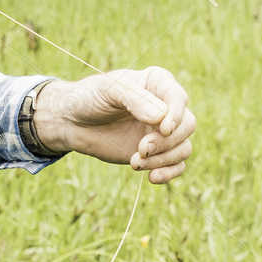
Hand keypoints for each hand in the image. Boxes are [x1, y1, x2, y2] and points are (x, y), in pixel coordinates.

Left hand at [34, 67, 194, 183]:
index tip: (163, 129)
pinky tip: (152, 178)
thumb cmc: (90, 98)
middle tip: (141, 149)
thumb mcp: (108, 91)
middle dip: (167, 141)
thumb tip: (161, 117)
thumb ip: (135, 100)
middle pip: (187, 125)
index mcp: (158, 83)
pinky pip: (177, 165)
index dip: (176, 115)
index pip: (179, 98)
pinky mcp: (158, 152)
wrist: (73, 122)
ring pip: (183, 148)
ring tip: (136, 162)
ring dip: (164, 159)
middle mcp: (166, 106)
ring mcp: (163, 131)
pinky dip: (169, 173)